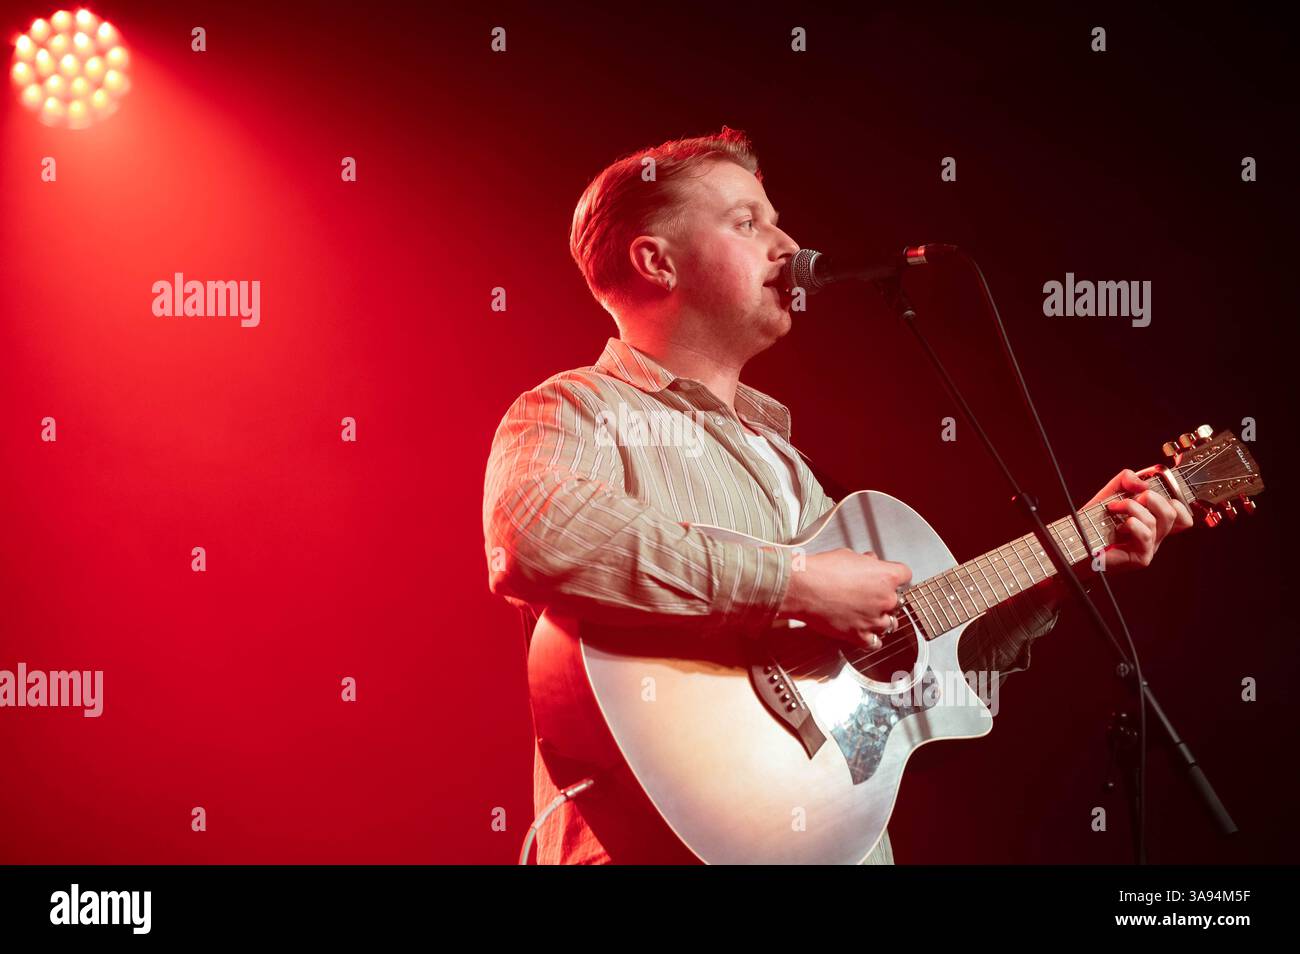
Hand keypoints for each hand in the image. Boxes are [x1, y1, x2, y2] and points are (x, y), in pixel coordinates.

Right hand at [779, 548, 912, 648]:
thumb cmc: (822, 570)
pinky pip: (875, 643)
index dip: (896, 576)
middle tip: (870, 596)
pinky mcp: (860, 636)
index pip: (905, 574)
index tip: (889, 578)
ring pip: (890, 624)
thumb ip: (866, 561)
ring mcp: (874, 620)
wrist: (803, 588)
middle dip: (886, 598)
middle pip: (898, 601)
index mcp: (886, 576)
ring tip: (866, 615)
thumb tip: (870, 562)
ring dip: (880, 620)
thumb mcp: (848, 555)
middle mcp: (885, 599)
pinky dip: (870, 639)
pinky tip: (863, 632)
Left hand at [1083, 467, 1193, 573]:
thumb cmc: (1094, 520)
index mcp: (1154, 522)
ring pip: (1156, 521)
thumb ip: (1127, 479)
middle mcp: (1156, 536)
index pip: (1182, 514)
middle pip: (1172, 513)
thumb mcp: (1112, 492)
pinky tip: (1118, 527)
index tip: (1149, 493)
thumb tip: (1142, 483)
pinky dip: (1130, 523)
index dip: (1172, 499)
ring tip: (1115, 509)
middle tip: (1130, 499)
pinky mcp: (1141, 557)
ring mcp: (1150, 547)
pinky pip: (1145, 534)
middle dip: (1150, 498)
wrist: (1077, 539)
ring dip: (1132, 508)